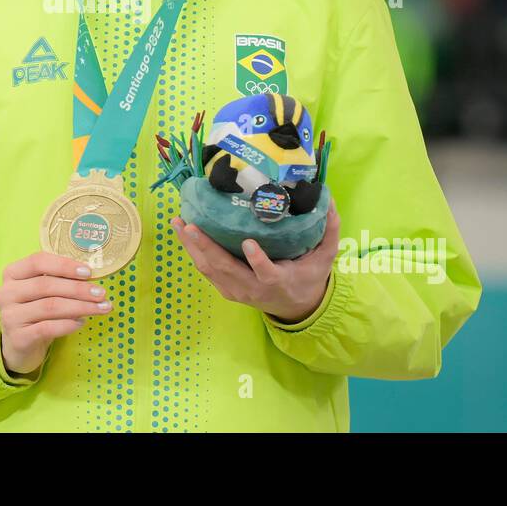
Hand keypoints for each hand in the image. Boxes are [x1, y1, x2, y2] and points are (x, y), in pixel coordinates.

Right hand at [0, 251, 111, 376]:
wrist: (18, 343)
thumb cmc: (35, 310)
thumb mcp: (41, 291)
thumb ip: (59, 279)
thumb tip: (91, 277)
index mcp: (12, 273)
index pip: (38, 261)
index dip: (64, 265)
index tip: (88, 272)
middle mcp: (6, 292)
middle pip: (46, 285)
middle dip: (78, 289)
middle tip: (101, 293)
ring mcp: (10, 316)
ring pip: (50, 307)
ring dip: (80, 306)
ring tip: (100, 308)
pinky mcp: (18, 337)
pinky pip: (48, 328)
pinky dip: (68, 324)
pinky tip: (81, 322)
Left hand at [172, 198, 341, 323]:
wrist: (296, 308)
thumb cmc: (309, 277)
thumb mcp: (324, 257)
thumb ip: (328, 229)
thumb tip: (328, 197)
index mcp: (278, 280)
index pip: (266, 273)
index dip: (257, 261)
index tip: (248, 243)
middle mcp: (253, 288)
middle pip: (226, 270)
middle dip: (205, 247)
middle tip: (190, 224)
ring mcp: (237, 291)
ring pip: (209, 270)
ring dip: (191, 247)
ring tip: (178, 222)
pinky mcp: (226, 290)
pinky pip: (206, 271)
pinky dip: (193, 252)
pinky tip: (183, 233)